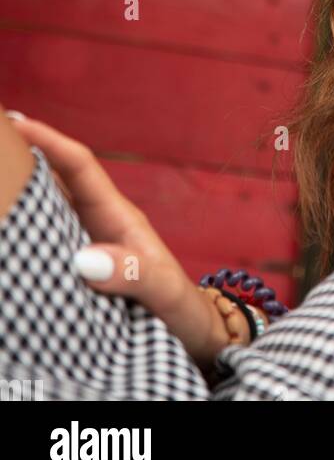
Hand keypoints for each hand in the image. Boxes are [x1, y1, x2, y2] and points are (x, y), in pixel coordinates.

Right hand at [3, 110, 240, 371]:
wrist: (189, 335)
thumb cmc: (180, 308)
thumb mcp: (164, 290)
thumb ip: (133, 274)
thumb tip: (85, 260)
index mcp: (118, 217)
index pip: (80, 168)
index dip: (50, 142)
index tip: (18, 124)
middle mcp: (97, 225)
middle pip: (55, 181)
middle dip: (24, 159)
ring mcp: (84, 247)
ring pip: (44, 211)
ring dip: (17, 196)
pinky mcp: (74, 272)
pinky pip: (42, 246)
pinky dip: (20, 234)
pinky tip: (3, 233)